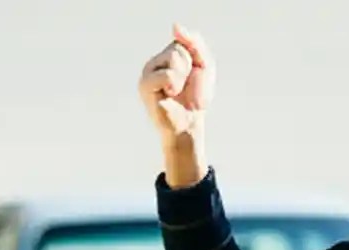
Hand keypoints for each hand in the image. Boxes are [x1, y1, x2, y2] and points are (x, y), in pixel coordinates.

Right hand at [138, 24, 215, 146]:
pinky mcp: (144, 86)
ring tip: (176, 92)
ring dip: (183, 77)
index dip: (195, 60)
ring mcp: (147, 73)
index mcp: (165, 56)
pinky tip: (169, 96)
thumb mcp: (204, 65)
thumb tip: (174, 26)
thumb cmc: (195, 98)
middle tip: (185, 87)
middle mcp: (153, 62)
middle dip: (190, 68)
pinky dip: (175, 85)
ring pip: (174, 57)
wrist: (189, 124)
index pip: (182, 41)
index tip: (192, 77)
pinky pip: (167, 75)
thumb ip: (194, 43)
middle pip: (179, 49)